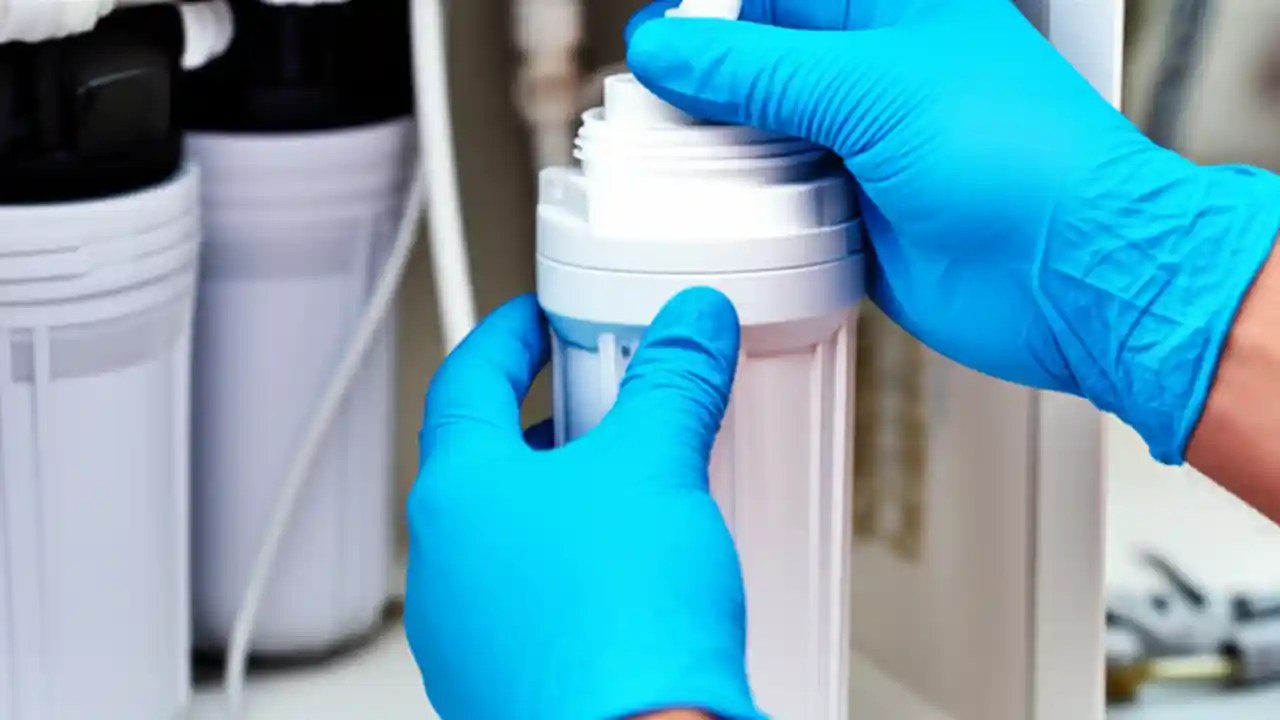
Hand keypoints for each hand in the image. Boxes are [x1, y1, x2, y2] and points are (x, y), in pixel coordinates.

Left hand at [404, 290, 762, 719]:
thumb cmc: (615, 635)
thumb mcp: (657, 468)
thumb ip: (673, 382)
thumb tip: (689, 329)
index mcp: (457, 496)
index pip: (465, 383)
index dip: (506, 338)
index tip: (534, 322)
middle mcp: (448, 567)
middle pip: (491, 461)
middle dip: (554, 423)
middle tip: (609, 404)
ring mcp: (472, 633)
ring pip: (515, 537)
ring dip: (570, 502)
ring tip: (637, 493)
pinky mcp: (508, 682)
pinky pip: (537, 601)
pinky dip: (579, 570)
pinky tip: (636, 578)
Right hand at [627, 0, 1279, 462]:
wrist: (1070, 276)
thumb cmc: (1024, 160)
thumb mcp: (873, 87)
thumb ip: (760, 70)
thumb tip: (675, 48)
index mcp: (895, 15)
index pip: (779, 1)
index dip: (715, 16)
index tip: (659, 44)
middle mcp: (877, 80)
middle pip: (761, 69)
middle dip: (707, 87)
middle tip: (656, 106)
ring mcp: (864, 152)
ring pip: (763, 140)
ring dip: (719, 155)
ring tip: (673, 162)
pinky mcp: (855, 220)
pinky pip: (777, 208)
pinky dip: (744, 214)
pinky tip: (719, 213)